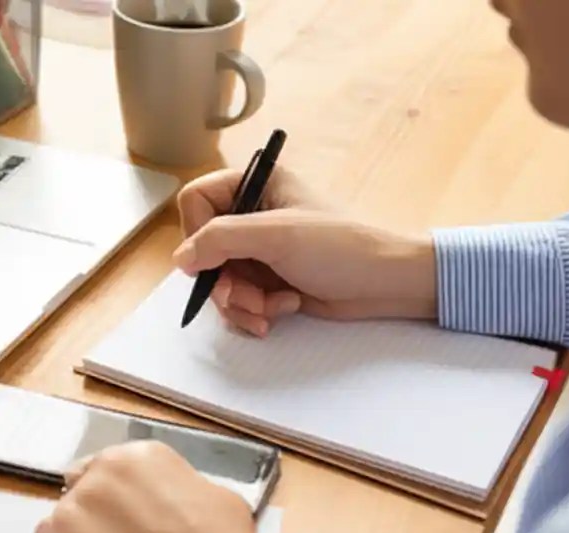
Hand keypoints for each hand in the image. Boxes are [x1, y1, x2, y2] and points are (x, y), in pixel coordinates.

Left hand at [33, 441, 255, 532]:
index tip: (132, 522)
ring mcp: (80, 498)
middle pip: (86, 487)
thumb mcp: (218, 500)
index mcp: (144, 454)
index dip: (123, 500)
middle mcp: (107, 467)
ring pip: (67, 516)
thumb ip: (187, 492)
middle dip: (99, 514)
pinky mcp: (59, 531)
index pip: (116, 470)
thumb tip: (180, 504)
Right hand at [172, 166, 437, 336]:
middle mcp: (252, 215)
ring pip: (219, 281)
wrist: (388, 283)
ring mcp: (259, 250)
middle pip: (204, 251)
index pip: (195, 202)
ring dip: (242, 302)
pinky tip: (282, 311)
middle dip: (225, 283)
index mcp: (255, 185)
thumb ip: (221, 240)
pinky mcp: (268, 279)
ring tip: (273, 308)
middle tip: (249, 298)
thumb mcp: (276, 235)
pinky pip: (238, 299)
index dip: (196, 235)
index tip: (212, 260)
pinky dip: (254, 311)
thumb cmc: (342, 247)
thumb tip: (180, 259)